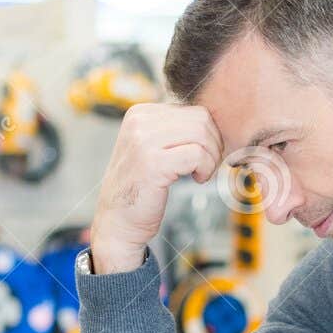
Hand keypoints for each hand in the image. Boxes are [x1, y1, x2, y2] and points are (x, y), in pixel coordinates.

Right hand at [89, 103, 224, 272]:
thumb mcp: (153, 149)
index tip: (204, 157)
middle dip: (214, 145)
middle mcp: (139, 121)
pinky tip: (197, 180)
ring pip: (201, 134)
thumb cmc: (141, 189)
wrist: (117, 222)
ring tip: (202, 173)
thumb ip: (174, 132)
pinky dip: (205, 169)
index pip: (193, 110)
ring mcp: (144, 141)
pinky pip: (197, 155)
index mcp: (140, 114)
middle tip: (208, 167)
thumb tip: (212, 123)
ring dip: (211, 158)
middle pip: (201, 119)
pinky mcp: (153, 163)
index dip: (209, 135)